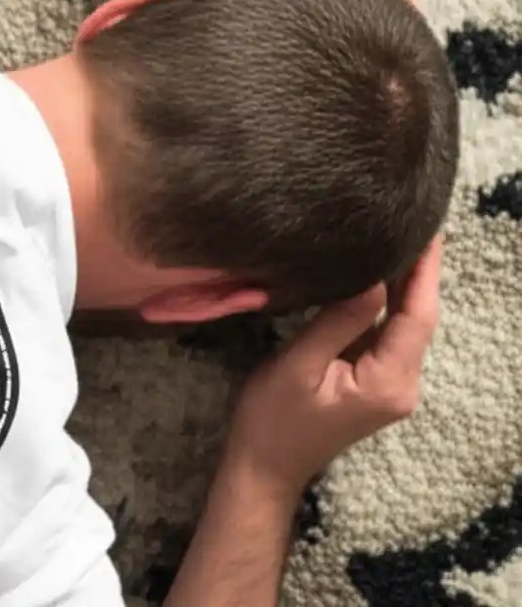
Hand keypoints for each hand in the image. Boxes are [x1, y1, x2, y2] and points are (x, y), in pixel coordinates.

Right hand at [223, 237, 441, 492]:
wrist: (264, 467)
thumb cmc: (272, 420)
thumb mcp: (298, 366)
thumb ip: (339, 322)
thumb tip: (372, 278)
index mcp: (389, 381)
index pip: (418, 315)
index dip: (425, 270)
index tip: (427, 229)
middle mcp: (404, 386)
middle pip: (418, 319)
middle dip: (417, 273)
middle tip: (412, 223)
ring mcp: (393, 388)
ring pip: (405, 327)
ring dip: (402, 287)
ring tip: (395, 240)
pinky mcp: (378, 386)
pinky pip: (388, 338)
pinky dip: (386, 307)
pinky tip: (375, 279)